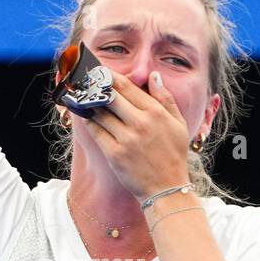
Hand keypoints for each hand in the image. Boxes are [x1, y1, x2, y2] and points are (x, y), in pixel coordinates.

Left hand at [81, 71, 191, 200]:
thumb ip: (166, 98)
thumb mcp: (178, 124)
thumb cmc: (173, 155)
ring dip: (89, 104)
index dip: (109, 76)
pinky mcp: (114, 154)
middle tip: (85, 81)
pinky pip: (96, 132)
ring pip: (100, 113)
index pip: (126, 87)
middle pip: (110, 96)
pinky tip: (85, 116)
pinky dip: (89, 122)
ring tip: (81, 97)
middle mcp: (140, 123)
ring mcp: (126, 139)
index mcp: (155, 112)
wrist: (167, 188)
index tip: (99, 71)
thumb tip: (153, 76)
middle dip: (95, 86)